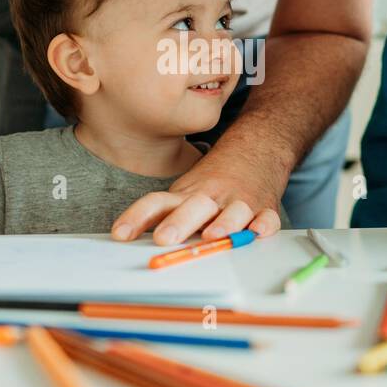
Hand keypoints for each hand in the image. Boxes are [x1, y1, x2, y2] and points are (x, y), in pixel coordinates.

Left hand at [110, 147, 284, 245]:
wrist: (256, 147)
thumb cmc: (214, 180)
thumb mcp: (184, 192)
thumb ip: (161, 215)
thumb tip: (125, 237)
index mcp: (187, 195)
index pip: (156, 203)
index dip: (136, 217)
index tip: (119, 234)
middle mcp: (211, 198)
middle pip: (193, 207)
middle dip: (179, 223)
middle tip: (164, 238)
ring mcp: (239, 202)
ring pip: (233, 212)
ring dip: (223, 225)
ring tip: (213, 236)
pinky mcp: (264, 208)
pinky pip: (266, 217)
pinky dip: (264, 225)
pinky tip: (258, 232)